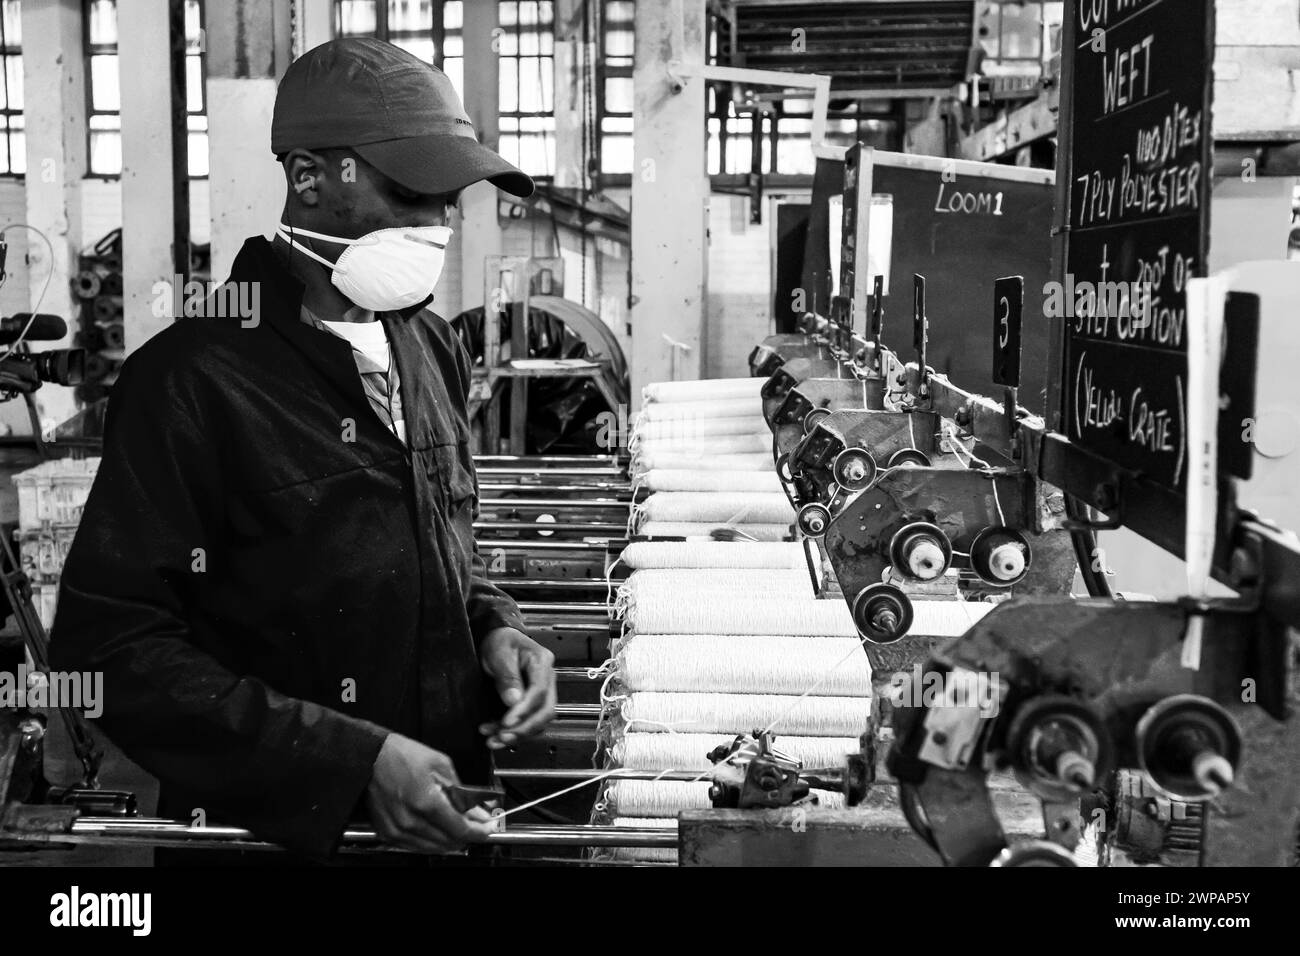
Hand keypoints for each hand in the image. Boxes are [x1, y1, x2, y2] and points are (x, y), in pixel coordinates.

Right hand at [365, 733, 499, 853]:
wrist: (369, 757)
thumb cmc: (401, 755)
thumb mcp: (440, 764)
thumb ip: (461, 791)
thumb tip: (477, 809)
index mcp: (426, 802)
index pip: (461, 830)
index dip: (479, 832)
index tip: (489, 828)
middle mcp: (411, 821)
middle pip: (449, 842)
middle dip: (468, 835)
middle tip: (477, 825)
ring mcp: (397, 830)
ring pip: (434, 848)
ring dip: (451, 840)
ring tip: (460, 827)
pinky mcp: (388, 833)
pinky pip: (416, 846)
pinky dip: (432, 842)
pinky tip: (439, 831)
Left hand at [478, 626, 555, 748]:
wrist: (497, 638)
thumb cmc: (500, 641)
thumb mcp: (499, 654)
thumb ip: (507, 677)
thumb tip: (513, 700)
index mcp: (542, 662)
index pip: (539, 691)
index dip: (524, 710)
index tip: (507, 722)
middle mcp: (546, 678)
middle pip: (545, 710)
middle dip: (524, 728)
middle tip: (502, 737)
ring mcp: (541, 691)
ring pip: (538, 720)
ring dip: (517, 734)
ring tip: (494, 739)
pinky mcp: (532, 702)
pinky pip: (528, 721)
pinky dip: (513, 732)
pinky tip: (496, 734)